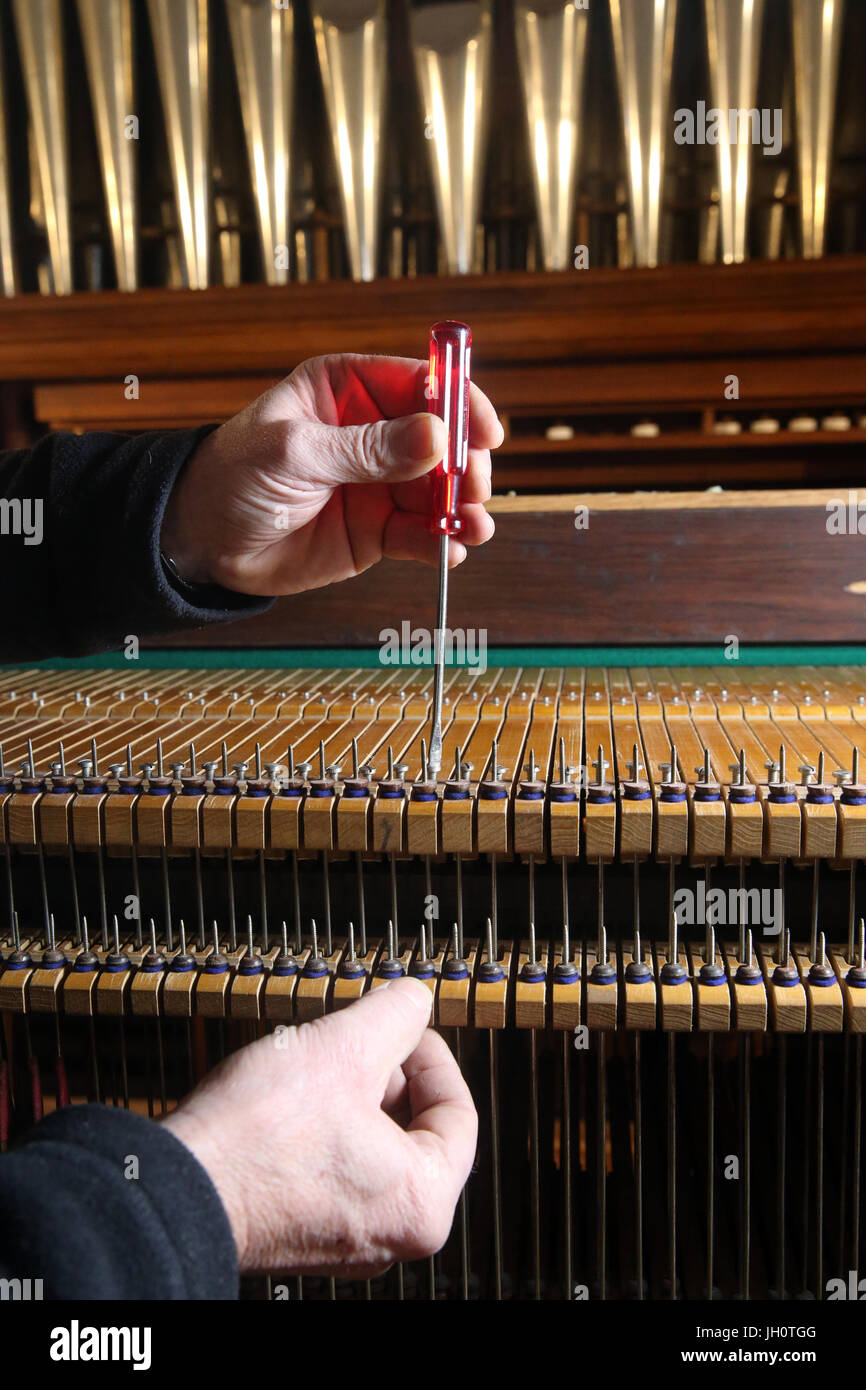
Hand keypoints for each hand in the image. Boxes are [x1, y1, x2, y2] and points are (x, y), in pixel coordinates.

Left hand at [160, 353, 501, 594]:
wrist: (203, 543)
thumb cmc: (233, 478)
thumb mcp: (295, 453)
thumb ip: (365, 449)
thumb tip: (434, 438)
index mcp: (347, 388)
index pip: (418, 382)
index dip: (457, 402)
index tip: (482, 431)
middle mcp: (371, 432)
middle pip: (441, 438)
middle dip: (465, 462)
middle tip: (473, 487)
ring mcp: (379, 483)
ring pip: (439, 489)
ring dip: (463, 505)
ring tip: (472, 523)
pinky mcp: (378, 529)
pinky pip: (422, 532)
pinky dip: (442, 541)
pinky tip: (449, 549)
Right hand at [161, 978, 477, 1276]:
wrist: (177, 1187)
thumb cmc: (257, 1136)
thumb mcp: (344, 1046)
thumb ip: (396, 1014)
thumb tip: (415, 998)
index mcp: (421, 1202)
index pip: (458, 1112)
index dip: (431, 1055)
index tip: (403, 1030)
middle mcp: (391, 1233)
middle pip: (414, 1128)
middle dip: (383, 1075)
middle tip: (349, 1043)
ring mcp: (346, 1237)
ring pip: (371, 1144)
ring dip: (348, 1097)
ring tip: (311, 1068)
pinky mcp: (304, 1230)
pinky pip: (336, 1167)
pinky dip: (322, 1128)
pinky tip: (287, 1102)